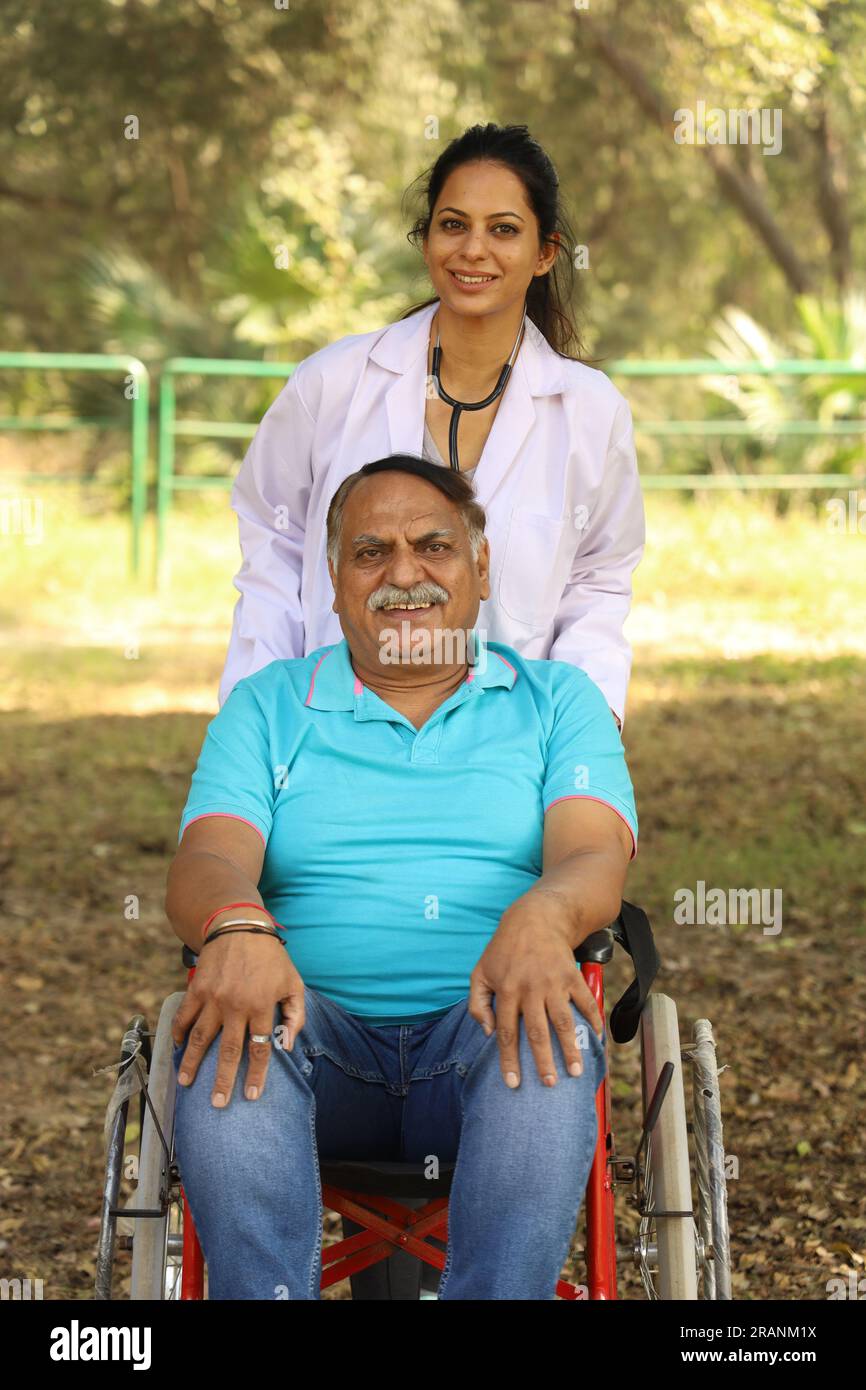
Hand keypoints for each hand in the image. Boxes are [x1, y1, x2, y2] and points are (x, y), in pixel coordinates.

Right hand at [171, 931, 304, 1106]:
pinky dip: (179, 1033)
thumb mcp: (293, 983)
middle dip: (222, 1080)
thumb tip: (286, 1045)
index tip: (252, 1096)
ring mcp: (214, 998)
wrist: (241, 926)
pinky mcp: (197, 988)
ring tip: (186, 1083)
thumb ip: (295, 1016)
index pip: (260, 1049)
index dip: (257, 1075)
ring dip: (193, 1063)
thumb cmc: (270, 957)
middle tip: (217, 1103)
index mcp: (262, 1006)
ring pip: (200, 1038)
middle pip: (228, 1051)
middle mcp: (236, 1006)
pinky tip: (178, 1048)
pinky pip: (185, 1016)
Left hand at [468, 894, 603, 1088]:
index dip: (509, 1059)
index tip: (513, 1083)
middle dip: (544, 1061)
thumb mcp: (480, 972)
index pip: (506, 1032)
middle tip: (550, 1084)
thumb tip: (487, 1032)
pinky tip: (597, 1038)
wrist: (535, 918)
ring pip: (563, 1021)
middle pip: (537, 1032)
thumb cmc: (504, 949)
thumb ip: (477, 1003)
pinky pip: (585, 1002)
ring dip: (571, 1048)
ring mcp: (553, 983)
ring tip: (577, 1071)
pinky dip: (593, 1020)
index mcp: (506, 990)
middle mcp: (530, 989)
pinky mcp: (572, 976)